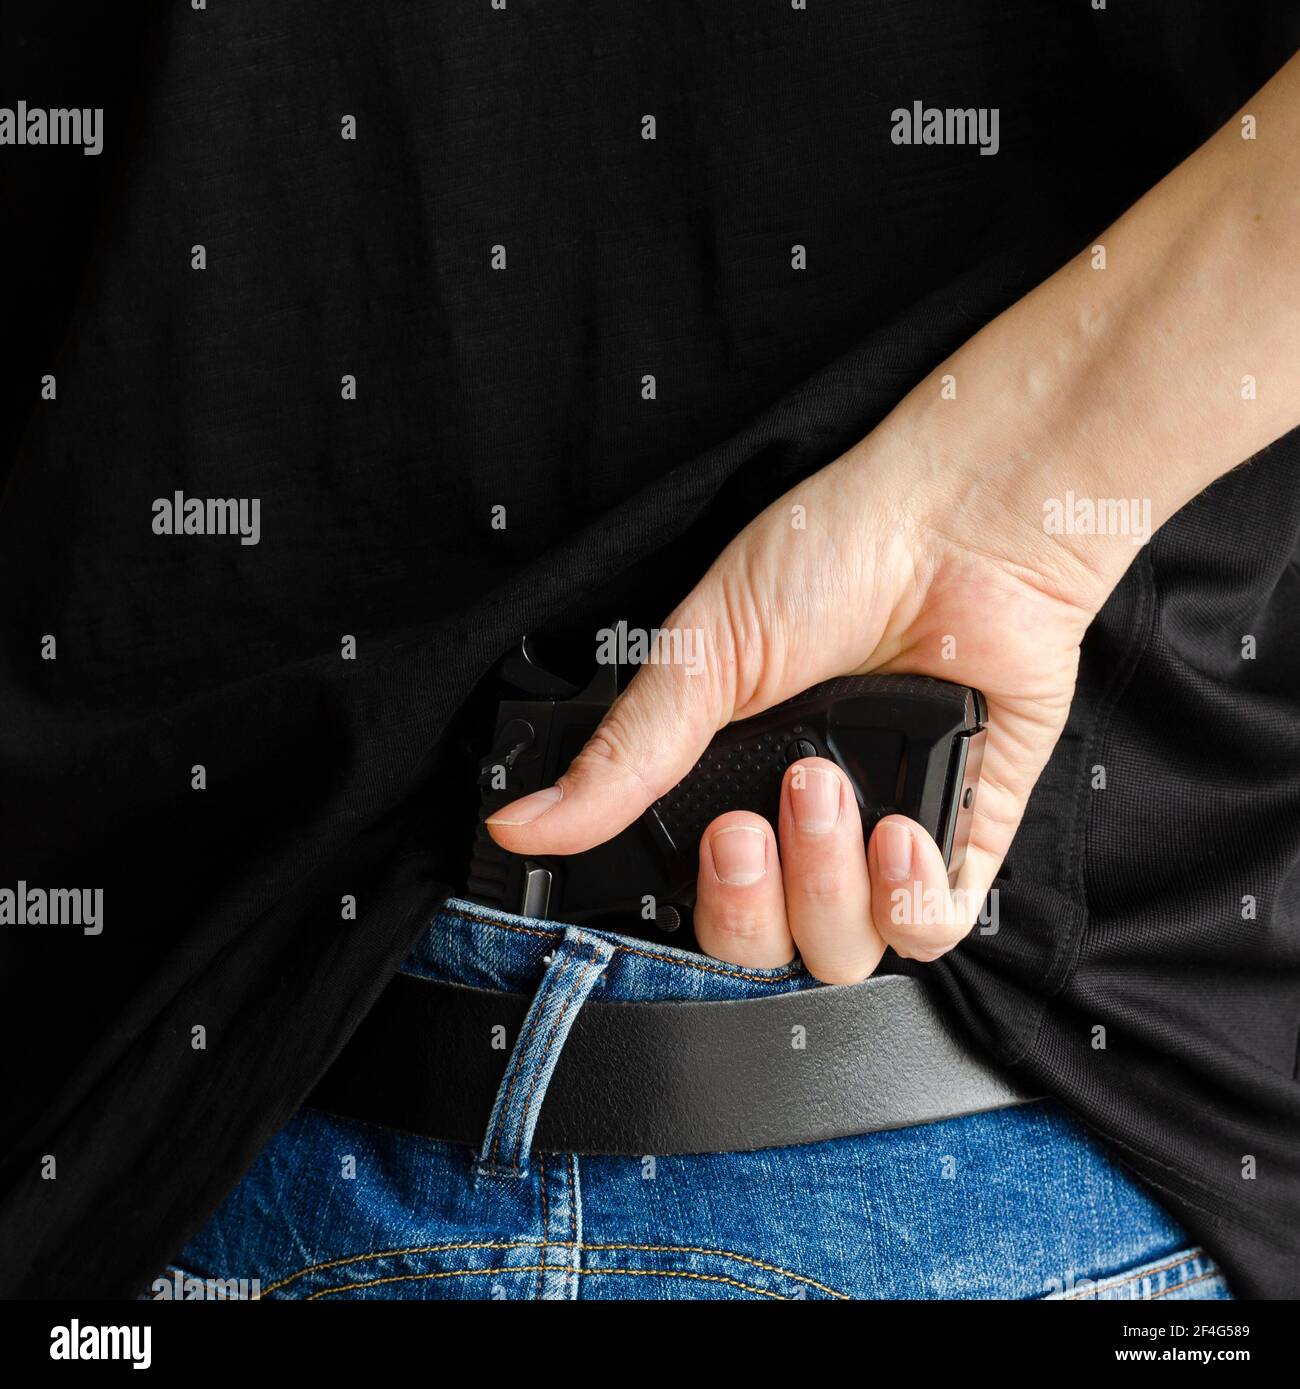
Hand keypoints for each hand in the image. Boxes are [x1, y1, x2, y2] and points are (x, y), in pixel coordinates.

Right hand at [487, 408, 1118, 981]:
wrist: (959, 520)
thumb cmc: (832, 556)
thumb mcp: (705, 658)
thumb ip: (624, 756)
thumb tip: (525, 821)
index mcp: (735, 784)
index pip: (703, 902)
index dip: (706, 901)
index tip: (715, 839)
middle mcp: (806, 823)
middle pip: (767, 948)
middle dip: (756, 901)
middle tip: (758, 819)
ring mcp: (884, 830)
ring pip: (844, 949)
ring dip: (829, 886)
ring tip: (832, 789)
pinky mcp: (963, 830)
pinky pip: (932, 930)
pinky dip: (909, 900)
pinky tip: (897, 832)